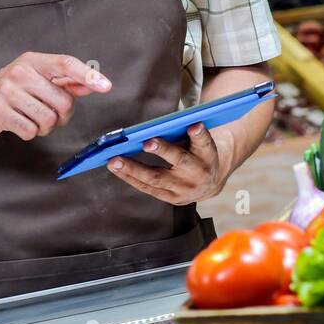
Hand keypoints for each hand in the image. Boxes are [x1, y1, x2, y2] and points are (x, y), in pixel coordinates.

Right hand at [0, 52, 110, 143]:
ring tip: (31, 120)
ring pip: (48, 118)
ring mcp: (7, 91)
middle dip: (61, 115)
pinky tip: (18, 125)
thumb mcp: (33, 82)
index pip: (66, 64)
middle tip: (49, 115)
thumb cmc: (5, 95)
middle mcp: (19, 72)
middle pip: (62, 100)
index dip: (87, 75)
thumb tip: (92, 83)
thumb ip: (63, 82)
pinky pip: (31, 130)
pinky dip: (29, 133)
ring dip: (45, 127)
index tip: (105, 86)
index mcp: (31, 61)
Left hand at [107, 123, 226, 203]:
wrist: (209, 184)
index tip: (194, 125)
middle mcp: (198, 173)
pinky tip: (116, 168)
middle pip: (180, 160)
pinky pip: (147, 188)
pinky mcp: (170, 198)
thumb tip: (158, 125)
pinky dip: (129, 177)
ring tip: (114, 160)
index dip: (199, 134)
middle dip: (163, 151)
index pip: (205, 142)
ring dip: (133, 169)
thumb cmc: (198, 154)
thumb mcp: (199, 142)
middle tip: (147, 142)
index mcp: (208, 154)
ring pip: (156, 179)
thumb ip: (185, 132)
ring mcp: (184, 189)